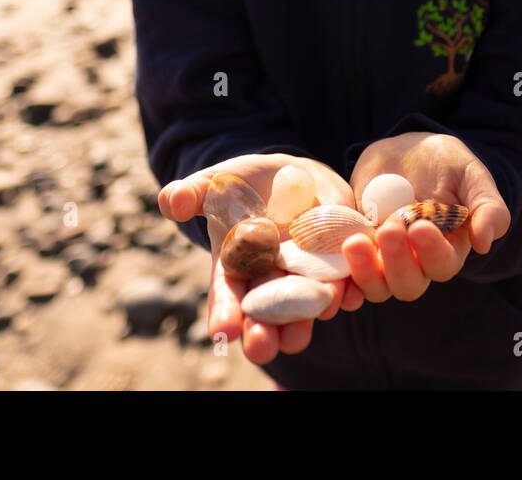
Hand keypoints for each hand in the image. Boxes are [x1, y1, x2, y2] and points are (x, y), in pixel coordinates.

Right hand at [157, 153, 364, 363]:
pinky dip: (350, 288)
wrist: (288, 174)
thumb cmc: (241, 185)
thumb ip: (193, 193)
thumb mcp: (214, 184)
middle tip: (263, 347)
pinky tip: (349, 293)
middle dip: (266, 332)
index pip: (227, 296)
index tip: (222, 332)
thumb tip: (171, 201)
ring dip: (313, 312)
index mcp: (235, 268)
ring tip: (314, 315)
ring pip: (311, 303)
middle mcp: (271, 279)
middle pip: (268, 314)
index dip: (224, 314)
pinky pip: (347, 279)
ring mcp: (306, 273)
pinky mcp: (338, 260)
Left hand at [343, 132, 510, 302]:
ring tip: (356, 242)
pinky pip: (347, 272)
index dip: (432, 252)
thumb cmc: (444, 162)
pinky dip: (342, 269)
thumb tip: (484, 242)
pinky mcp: (358, 249)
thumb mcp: (470, 174)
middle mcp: (416, 262)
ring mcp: (384, 259)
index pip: (443, 265)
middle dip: (398, 262)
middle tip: (390, 229)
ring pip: (376, 285)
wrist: (404, 151)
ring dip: (365, 270)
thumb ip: (487, 206)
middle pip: (408, 284)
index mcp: (449, 249)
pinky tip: (338, 251)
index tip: (421, 226)